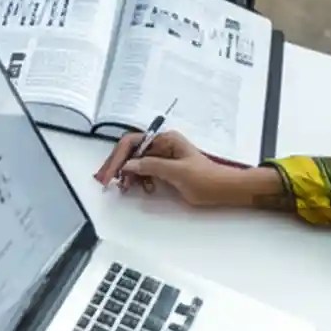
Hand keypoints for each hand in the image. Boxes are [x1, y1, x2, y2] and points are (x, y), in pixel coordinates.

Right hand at [94, 130, 275, 206]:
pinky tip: (138, 189)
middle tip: (105, 181)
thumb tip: (128, 166)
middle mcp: (161, 145)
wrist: (225, 190)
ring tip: (123, 188)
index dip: (118, 157)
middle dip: (117, 166)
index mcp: (165, 140)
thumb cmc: (206, 179)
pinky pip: (143, 171)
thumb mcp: (177, 172)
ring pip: (134, 163)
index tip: (110, 174)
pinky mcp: (163, 169)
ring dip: (126, 175)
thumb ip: (151, 166)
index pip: (132, 143)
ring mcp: (162, 157)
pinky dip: (137, 180)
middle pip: (130, 152)